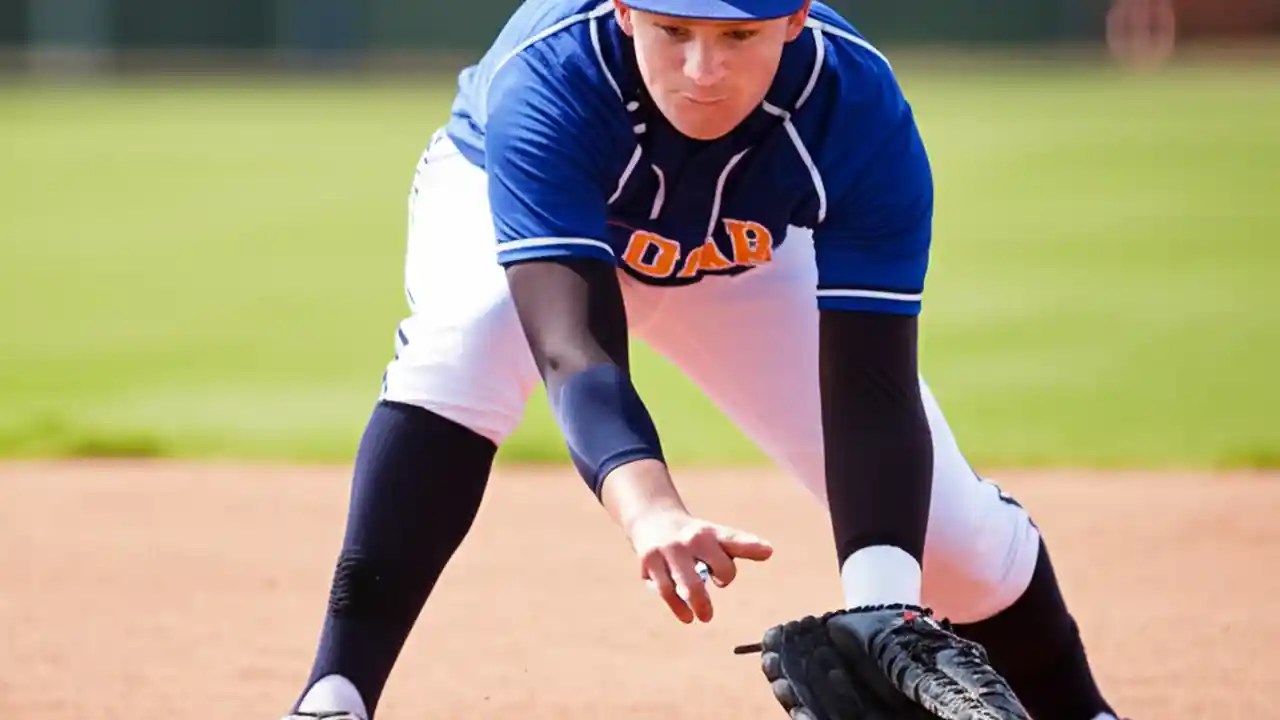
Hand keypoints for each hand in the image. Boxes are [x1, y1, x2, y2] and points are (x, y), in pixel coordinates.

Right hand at [627, 507, 772, 623]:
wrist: (651, 519)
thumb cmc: (692, 534)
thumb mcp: (716, 536)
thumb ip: (742, 546)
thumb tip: (769, 552)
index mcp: (710, 533)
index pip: (733, 542)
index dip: (747, 551)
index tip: (755, 558)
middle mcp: (691, 539)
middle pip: (716, 566)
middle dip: (723, 580)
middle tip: (715, 601)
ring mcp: (670, 550)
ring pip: (688, 584)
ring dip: (698, 603)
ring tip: (704, 617)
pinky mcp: (650, 562)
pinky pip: (666, 590)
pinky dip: (678, 607)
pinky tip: (687, 616)